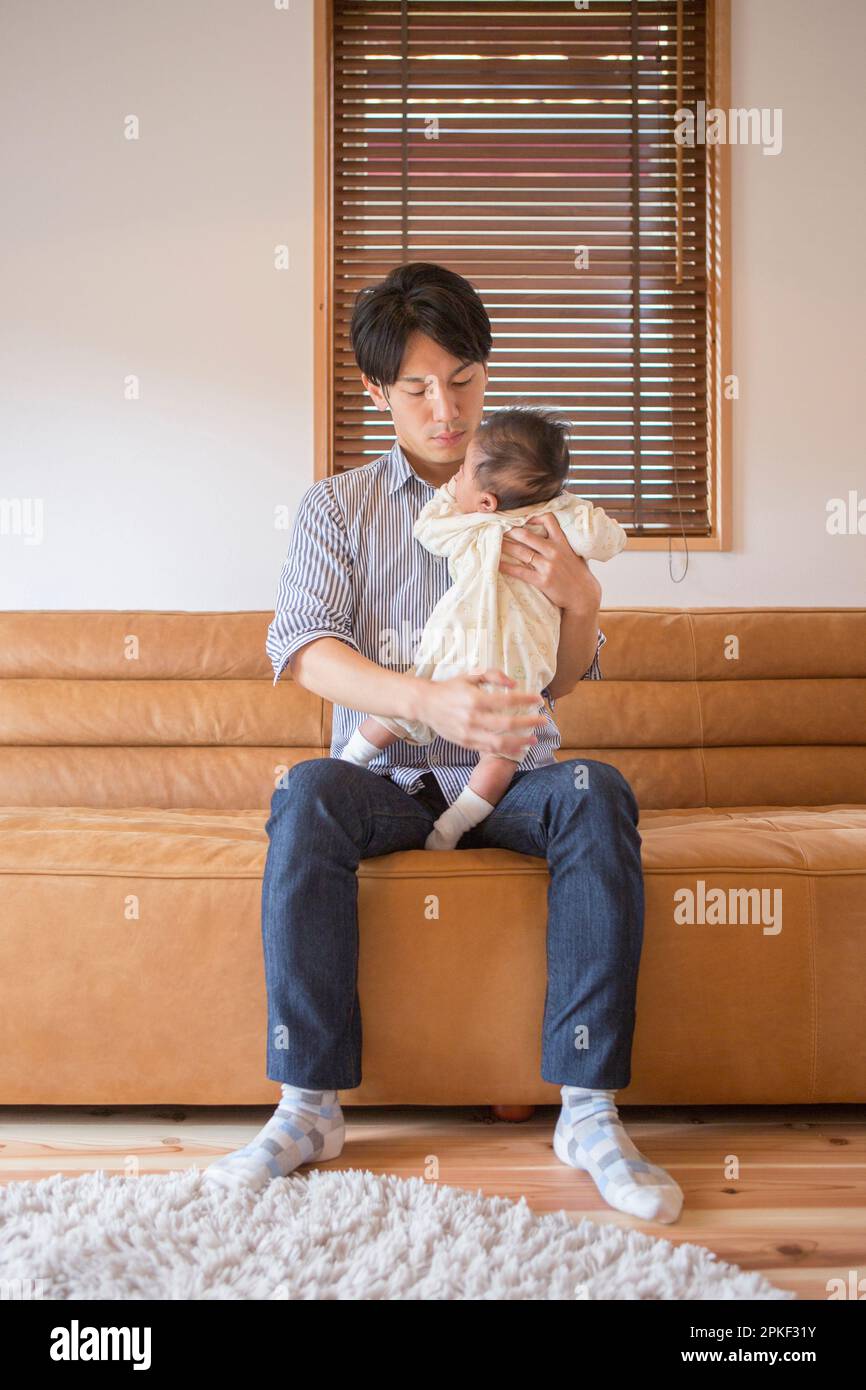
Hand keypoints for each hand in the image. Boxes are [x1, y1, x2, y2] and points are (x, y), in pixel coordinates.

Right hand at [414, 669, 546, 758]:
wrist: (425, 704)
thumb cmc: (450, 688)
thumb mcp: (470, 675)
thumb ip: (492, 675)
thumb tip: (514, 684)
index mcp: (475, 698)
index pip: (508, 700)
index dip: (526, 700)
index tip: (538, 700)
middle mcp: (473, 718)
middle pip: (508, 723)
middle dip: (529, 723)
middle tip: (543, 721)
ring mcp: (469, 733)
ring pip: (500, 742)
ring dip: (520, 742)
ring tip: (533, 739)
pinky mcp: (465, 743)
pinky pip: (488, 749)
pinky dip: (505, 750)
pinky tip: (517, 747)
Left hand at [499, 510, 601, 614]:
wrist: (583, 595)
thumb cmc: (578, 574)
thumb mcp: (574, 553)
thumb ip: (562, 543)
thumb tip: (548, 535)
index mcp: (562, 542)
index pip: (549, 520)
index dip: (533, 515)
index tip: (521, 517)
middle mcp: (554, 551)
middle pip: (527, 535)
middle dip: (510, 531)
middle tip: (497, 528)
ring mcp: (547, 566)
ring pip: (521, 552)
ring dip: (505, 546)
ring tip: (493, 542)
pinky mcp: (542, 580)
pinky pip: (519, 571)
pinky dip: (506, 567)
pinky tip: (496, 563)